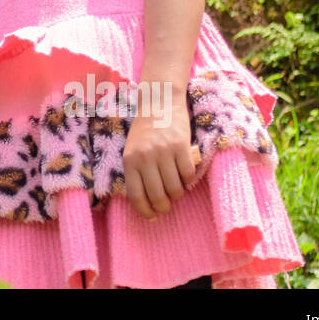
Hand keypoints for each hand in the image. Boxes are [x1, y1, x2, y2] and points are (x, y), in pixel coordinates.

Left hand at [122, 87, 197, 219]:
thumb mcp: (133, 150)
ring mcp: (164, 152)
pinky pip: (188, 174)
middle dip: (164, 207)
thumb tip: (148, 203)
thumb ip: (138, 172)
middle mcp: (146, 157)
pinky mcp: (181, 146)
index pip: (136, 194)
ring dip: (178, 194)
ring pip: (175, 188)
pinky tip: (185, 174)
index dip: (144, 211)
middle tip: (167, 206)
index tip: (152, 217)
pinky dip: (188, 179)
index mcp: (130, 160)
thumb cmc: (145, 131)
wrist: (160, 102)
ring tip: (176, 189)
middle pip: (157, 195)